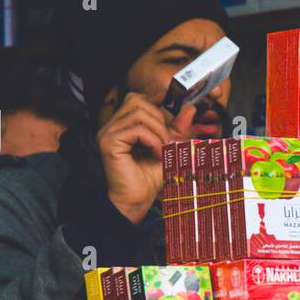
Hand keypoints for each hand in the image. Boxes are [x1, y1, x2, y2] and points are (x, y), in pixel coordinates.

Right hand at [95, 94, 189, 223]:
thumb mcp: (169, 148)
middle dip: (159, 117)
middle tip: (169, 140)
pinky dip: (152, 139)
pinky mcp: (108, 142)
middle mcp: (112, 126)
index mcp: (123, 124)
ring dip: (158, 130)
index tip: (176, 102)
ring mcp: (108, 132)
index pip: (137, 98)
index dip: (156, 97)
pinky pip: (136, 128)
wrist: (137, 201)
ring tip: (164, 149)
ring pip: (138, 112)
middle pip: (136, 100)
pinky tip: (157, 154)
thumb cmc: (149, 178)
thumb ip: (178, 128)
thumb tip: (191, 108)